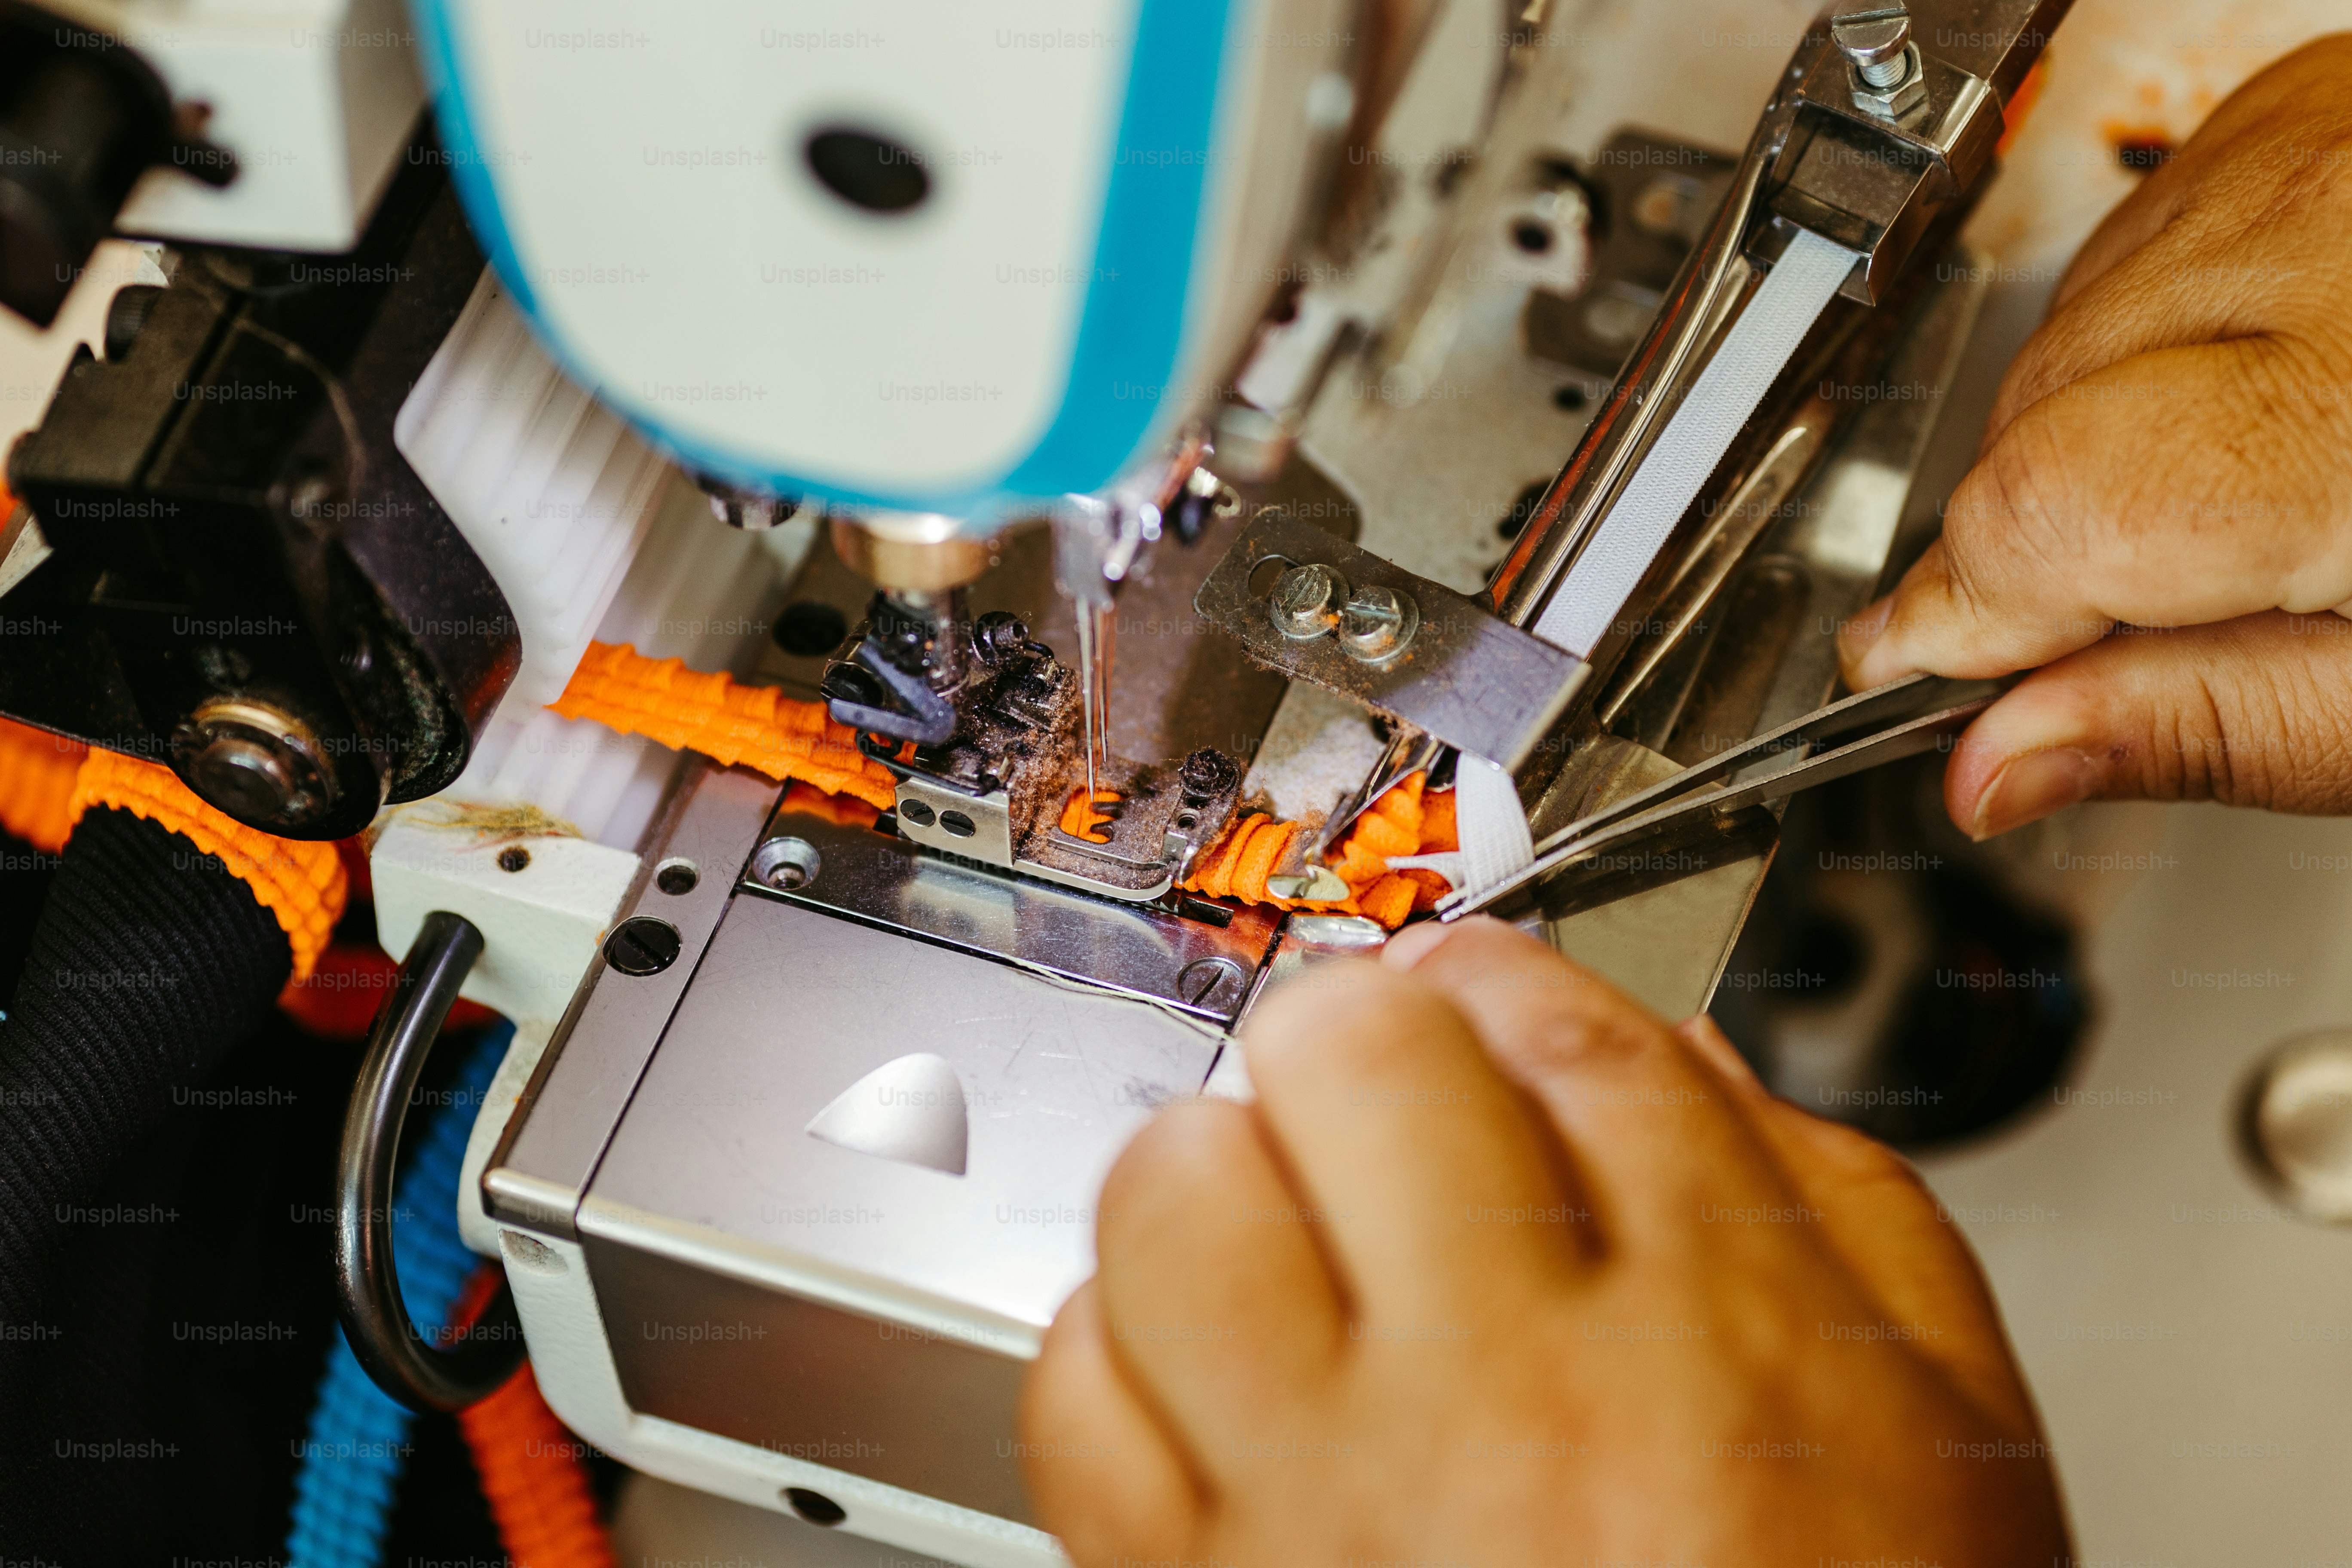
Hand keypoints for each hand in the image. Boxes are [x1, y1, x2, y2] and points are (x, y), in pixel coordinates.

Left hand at [1021, 919, 2068, 1565]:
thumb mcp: (1949, 1447)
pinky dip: (1121, 1346)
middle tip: (1370, 1093)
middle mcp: (1501, 1399)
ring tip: (1274, 1226)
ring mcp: (1328, 1500)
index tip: (1474, 993)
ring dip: (1218, 1170)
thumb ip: (1839, 1225)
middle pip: (1352, 1055)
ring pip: (1177, 1187)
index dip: (1500, 976)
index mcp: (1706, 1341)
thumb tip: (1687, 1068)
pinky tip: (1208, 1376)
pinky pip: (1078, 1386)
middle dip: (1354, 1036)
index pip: (1563, 1036)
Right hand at [1840, 35, 2351, 838]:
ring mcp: (2319, 151)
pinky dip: (2146, 332)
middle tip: (2136, 617)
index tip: (1929, 672)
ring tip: (2232, 495)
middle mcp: (2330, 249)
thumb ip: (2208, 726)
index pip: (2039, 516)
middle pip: (2035, 423)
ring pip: (2069, 330)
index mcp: (2347, 421)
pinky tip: (2246, 381)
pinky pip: (2139, 241)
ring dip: (2088, 435)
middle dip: (2042, 542)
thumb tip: (2002, 763)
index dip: (1965, 617)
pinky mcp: (2312, 108)